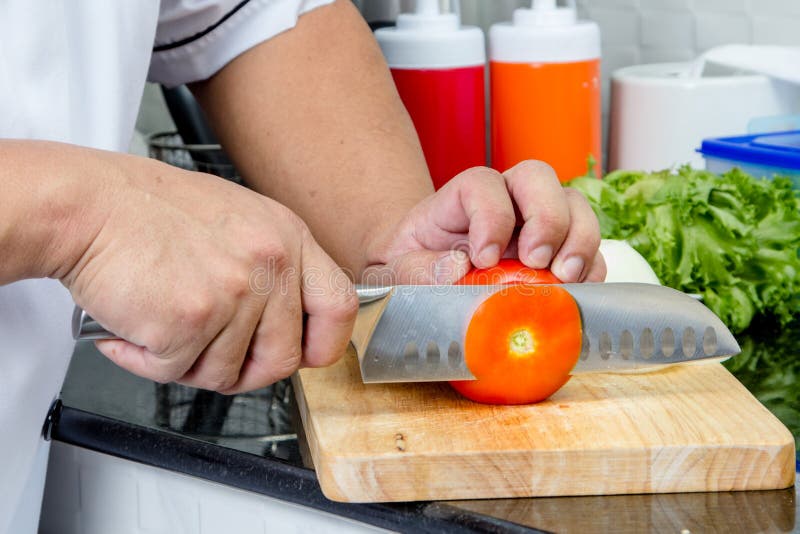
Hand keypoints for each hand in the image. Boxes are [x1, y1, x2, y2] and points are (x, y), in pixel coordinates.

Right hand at [61, 151, 356, 393]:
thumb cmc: (150, 212)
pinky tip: (132, 329)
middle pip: (282, 359)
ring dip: (188, 363)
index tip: (304, 354)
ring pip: (226, 374)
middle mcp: (269, 263)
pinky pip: (176, 372)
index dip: (323, 344)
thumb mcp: (238, 221)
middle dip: (243, 370)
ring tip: (161, 325)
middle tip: (207, 352)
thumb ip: (272, 269)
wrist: (87, 204)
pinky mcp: (190, 320)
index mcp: (287, 237)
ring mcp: (233, 292)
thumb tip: (289, 322)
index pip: (339, 306)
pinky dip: (146, 362)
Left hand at [362, 160, 605, 283]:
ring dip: (578, 238)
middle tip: (537, 261)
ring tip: (566, 277)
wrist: (426, 277)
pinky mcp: (559, 249)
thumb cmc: (412, 267)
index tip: (483, 259)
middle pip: (538, 177)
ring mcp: (537, 220)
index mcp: (461, 198)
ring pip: (573, 203)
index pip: (482, 184)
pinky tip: (580, 290)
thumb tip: (455, 268)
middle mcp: (505, 199)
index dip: (491, 216)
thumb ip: (415, 269)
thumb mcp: (395, 270)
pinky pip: (590, 245)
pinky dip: (593, 265)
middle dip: (546, 217)